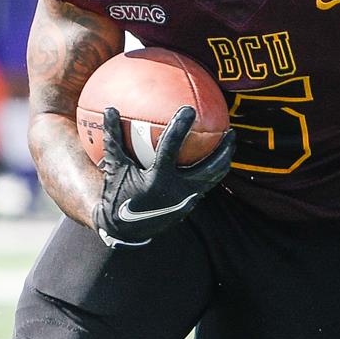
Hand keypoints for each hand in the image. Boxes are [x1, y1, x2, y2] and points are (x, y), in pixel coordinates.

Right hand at [93, 106, 235, 247]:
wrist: (124, 230)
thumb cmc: (117, 194)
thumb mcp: (114, 166)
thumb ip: (113, 138)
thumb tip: (109, 108)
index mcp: (157, 179)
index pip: (171, 148)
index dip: (180, 127)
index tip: (188, 109)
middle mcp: (176, 190)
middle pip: (209, 167)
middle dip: (223, 149)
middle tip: (230, 130)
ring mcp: (186, 200)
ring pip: (213, 178)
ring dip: (224, 160)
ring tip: (230, 144)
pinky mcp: (189, 206)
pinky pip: (206, 185)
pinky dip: (213, 172)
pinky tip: (215, 160)